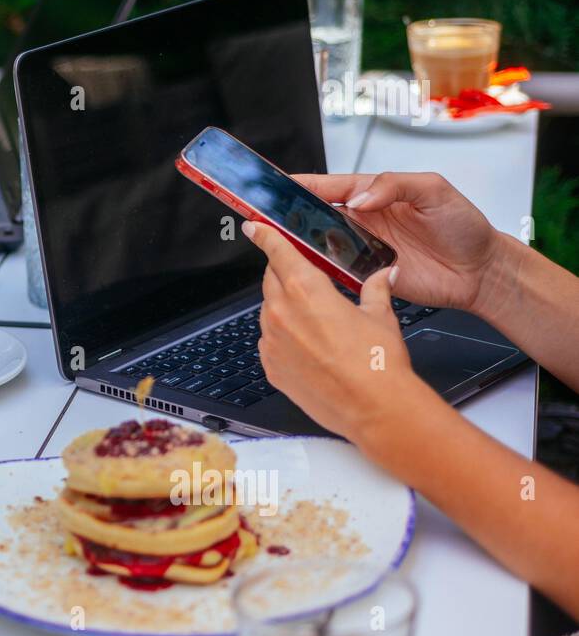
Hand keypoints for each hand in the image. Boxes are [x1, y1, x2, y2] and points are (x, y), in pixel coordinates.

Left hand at [243, 220, 431, 443]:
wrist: (375, 409)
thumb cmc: (378, 364)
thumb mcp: (380, 316)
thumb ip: (375, 289)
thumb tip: (381, 275)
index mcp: (306, 290)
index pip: (277, 252)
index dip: (265, 235)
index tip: (254, 226)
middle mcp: (281, 313)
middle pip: (271, 280)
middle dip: (284, 274)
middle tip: (306, 279)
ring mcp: (271, 342)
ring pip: (269, 311)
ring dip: (285, 308)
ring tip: (318, 324)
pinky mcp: (270, 366)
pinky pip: (270, 342)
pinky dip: (283, 338)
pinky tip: (310, 348)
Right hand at [293, 171, 504, 313]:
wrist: (479, 270)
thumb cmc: (463, 226)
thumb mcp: (434, 190)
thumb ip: (394, 185)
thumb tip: (359, 199)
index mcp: (374, 194)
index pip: (329, 185)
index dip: (301, 183)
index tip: (276, 183)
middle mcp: (362, 220)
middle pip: (315, 213)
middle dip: (289, 212)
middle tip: (266, 212)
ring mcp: (362, 248)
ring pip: (319, 243)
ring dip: (299, 241)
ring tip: (277, 238)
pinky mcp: (367, 275)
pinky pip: (336, 271)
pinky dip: (319, 269)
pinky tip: (306, 266)